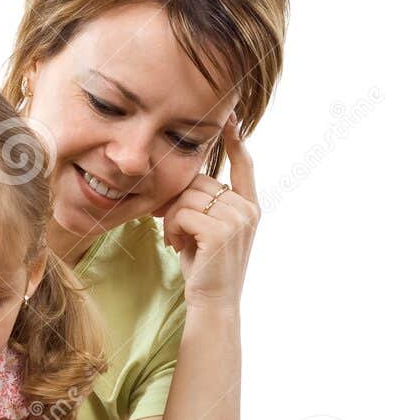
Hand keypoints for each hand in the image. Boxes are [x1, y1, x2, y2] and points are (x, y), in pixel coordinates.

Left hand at [158, 113, 258, 309]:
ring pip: (188, 196)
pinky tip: (176, 245)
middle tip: (172, 228)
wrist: (213, 303)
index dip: (236, 140)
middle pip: (199, 181)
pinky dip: (171, 229)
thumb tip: (181, 177)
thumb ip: (203, 203)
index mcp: (249, 206)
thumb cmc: (203, 267)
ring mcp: (238, 219)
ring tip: (177, 239)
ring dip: (172, 218)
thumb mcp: (205, 229)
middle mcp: (248, 209)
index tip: (230, 116)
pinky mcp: (222, 231)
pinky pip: (182, 213)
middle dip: (177, 201)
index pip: (244, 165)